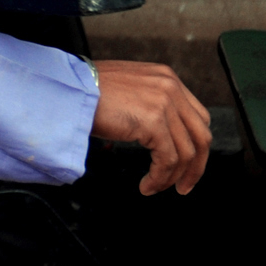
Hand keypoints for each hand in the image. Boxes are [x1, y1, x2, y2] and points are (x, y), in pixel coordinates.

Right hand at [90, 60, 211, 194]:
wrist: (64, 88)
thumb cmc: (84, 90)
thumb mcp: (127, 89)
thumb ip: (149, 101)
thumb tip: (159, 132)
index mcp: (166, 78)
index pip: (198, 117)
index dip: (195, 145)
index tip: (186, 164)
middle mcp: (170, 87)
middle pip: (201, 136)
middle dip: (195, 166)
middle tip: (183, 185)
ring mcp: (163, 103)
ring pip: (186, 153)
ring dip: (172, 177)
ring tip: (155, 187)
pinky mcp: (152, 121)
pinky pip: (167, 160)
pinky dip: (159, 178)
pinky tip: (146, 185)